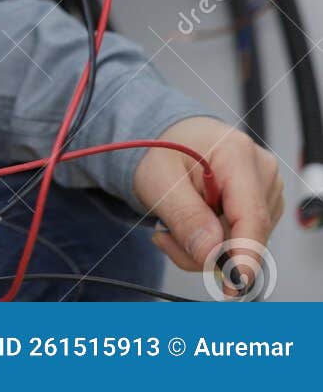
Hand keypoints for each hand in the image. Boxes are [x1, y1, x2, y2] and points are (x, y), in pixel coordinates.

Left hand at [132, 115, 283, 294]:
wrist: (171, 136)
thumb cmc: (163, 150)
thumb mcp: (159, 180)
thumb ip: (185, 217)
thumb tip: (212, 254)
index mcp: (237, 154)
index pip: (251, 217)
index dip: (244, 256)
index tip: (233, 286)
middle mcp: (261, 171)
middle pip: (245, 236)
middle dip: (204, 250)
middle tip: (165, 237)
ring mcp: (266, 188)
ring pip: (242, 243)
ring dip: (206, 248)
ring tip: (176, 224)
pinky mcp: (263, 204)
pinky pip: (241, 240)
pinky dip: (214, 243)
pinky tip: (195, 223)